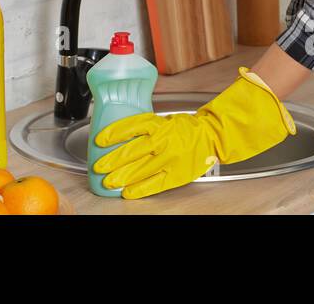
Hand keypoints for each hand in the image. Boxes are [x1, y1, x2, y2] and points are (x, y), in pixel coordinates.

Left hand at [91, 66, 297, 198]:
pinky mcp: (177, 174)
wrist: (214, 137)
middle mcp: (164, 141)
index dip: (114, 133)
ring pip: (142, 168)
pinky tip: (128, 192)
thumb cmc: (186, 128)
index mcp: (160, 124)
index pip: (132, 126)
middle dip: (113, 159)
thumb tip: (120, 134)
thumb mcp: (165, 120)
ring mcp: (170, 159)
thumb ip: (146, 127)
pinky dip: (140, 188)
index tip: (100, 139)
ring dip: (122, 176)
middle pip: (133, 151)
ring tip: (108, 182)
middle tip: (99, 166)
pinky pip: (155, 183)